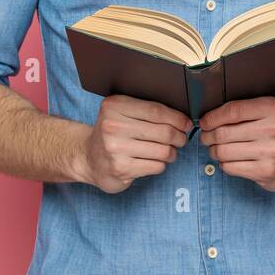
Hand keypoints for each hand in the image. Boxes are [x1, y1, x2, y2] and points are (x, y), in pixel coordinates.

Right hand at [77, 95, 191, 193]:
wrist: (88, 158)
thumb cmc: (112, 133)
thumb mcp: (121, 113)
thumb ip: (144, 110)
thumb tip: (181, 117)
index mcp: (115, 106)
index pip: (156, 111)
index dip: (177, 118)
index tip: (186, 124)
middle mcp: (113, 126)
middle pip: (163, 131)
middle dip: (179, 136)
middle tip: (181, 139)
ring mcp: (116, 148)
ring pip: (163, 151)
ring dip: (172, 152)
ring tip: (169, 151)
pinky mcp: (121, 168)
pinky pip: (156, 166)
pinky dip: (161, 164)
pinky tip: (155, 161)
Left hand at [198, 97, 274, 191]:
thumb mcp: (267, 110)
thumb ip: (243, 109)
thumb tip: (208, 118)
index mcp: (273, 109)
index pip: (233, 111)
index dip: (213, 117)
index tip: (204, 122)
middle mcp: (274, 130)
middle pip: (224, 133)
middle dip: (209, 135)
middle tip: (207, 137)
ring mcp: (271, 153)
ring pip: (224, 152)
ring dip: (214, 150)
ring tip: (215, 148)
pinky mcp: (265, 172)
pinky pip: (230, 167)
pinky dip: (223, 163)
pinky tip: (229, 160)